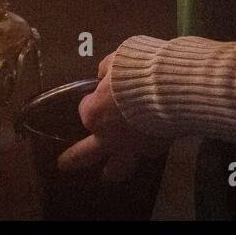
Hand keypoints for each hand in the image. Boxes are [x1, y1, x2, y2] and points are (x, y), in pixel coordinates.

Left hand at [57, 52, 170, 180]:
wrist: (172, 87)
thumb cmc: (138, 70)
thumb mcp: (116, 59)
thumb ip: (107, 70)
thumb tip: (105, 75)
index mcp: (94, 113)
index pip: (85, 110)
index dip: (91, 100)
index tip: (98, 91)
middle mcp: (110, 136)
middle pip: (86, 153)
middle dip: (74, 159)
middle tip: (63, 165)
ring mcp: (133, 146)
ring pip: (119, 167)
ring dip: (113, 170)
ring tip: (110, 175)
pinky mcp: (157, 148)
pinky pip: (147, 153)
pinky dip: (145, 149)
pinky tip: (147, 145)